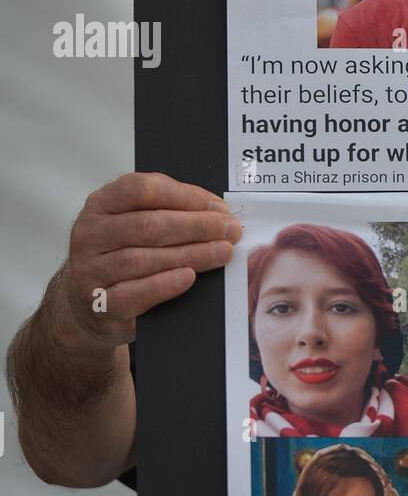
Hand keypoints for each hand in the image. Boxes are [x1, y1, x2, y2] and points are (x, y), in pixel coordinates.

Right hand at [60, 172, 242, 349]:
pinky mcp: (98, 304)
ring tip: (222, 253)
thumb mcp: (135, 224)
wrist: (89, 305)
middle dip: (197, 226)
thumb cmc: (122, 256)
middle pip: (148, 225)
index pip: (143, 190)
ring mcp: (90, 269)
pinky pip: (133, 293)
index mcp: (102, 204)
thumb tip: (217, 212)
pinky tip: (188, 277)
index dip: (185, 197)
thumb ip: (168, 212)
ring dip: (190, 254)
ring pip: (143, 258)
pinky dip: (164, 284)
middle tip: (230, 231)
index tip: (219, 207)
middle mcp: (91, 234)